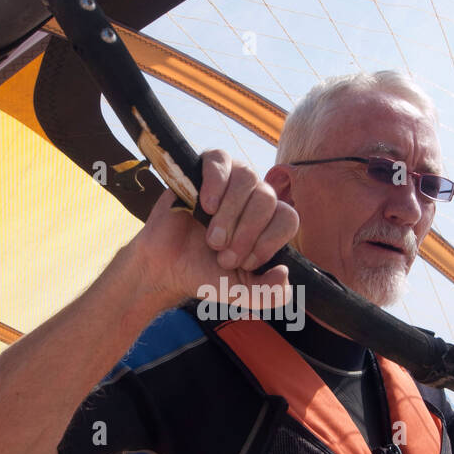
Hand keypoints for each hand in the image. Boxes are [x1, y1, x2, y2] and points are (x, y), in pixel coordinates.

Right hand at [132, 150, 298, 306]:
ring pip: (247, 178)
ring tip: (211, 238)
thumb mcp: (242, 294)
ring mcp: (230, 180)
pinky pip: (220, 159)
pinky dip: (216, 183)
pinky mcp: (204, 169)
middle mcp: (253, 198)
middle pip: (268, 198)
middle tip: (222, 254)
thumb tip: (284, 273)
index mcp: (268, 224)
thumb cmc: (205, 274)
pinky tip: (206, 206)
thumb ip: (269, 294)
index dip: (269, 241)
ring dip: (230, 213)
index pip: (288, 218)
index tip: (245, 263)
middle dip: (246, 231)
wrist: (165, 268)